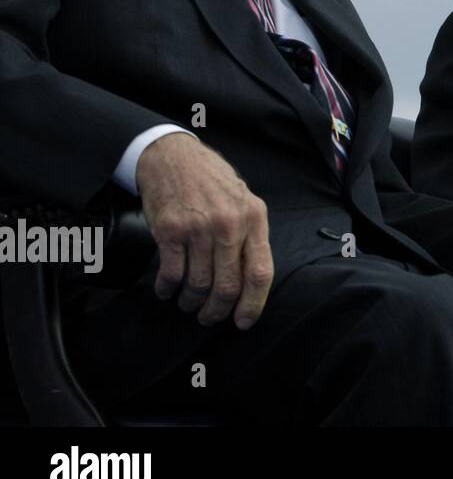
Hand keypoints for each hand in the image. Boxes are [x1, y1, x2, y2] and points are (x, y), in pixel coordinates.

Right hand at [136, 133, 273, 330]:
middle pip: (228, 286)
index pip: (260, 273)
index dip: (253, 304)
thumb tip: (252, 279)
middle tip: (209, 318)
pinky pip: (172, 274)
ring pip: (199, 285)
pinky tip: (167, 291)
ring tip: (188, 304)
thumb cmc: (211, 180)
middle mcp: (229, 225)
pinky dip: (168, 290)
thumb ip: (250, 234)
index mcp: (254, 218)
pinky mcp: (170, 231)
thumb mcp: (243, 200)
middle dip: (217, 311)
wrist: (173, 156)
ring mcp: (199, 228)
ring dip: (191, 303)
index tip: (243, 322)